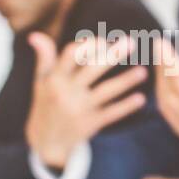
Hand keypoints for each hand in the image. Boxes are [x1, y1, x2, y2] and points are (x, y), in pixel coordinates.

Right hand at [25, 33, 146, 168]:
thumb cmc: (45, 106)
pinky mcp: (89, 124)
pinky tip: (141, 99)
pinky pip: (111, 114)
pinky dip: (126, 106)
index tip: (104, 40)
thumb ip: (44, 58)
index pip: (71, 55)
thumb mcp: (40, 83)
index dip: (88, 45)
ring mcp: (79, 109)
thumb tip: (35, 35)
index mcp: (54, 79)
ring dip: (125, 81)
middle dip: (112, 55)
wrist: (45, 143)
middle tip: (131, 42)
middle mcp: (66, 92)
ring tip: (143, 72)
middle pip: (92, 69)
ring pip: (106, 91)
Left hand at [155, 29, 178, 157]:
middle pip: (162, 76)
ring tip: (164, 64)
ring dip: (162, 77)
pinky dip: (164, 92)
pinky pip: (165, 105)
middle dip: (161, 61)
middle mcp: (176, 102)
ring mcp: (175, 117)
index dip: (162, 48)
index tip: (156, 38)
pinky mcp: (178, 127)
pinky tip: (170, 88)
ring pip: (161, 91)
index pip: (167, 61)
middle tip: (158, 46)